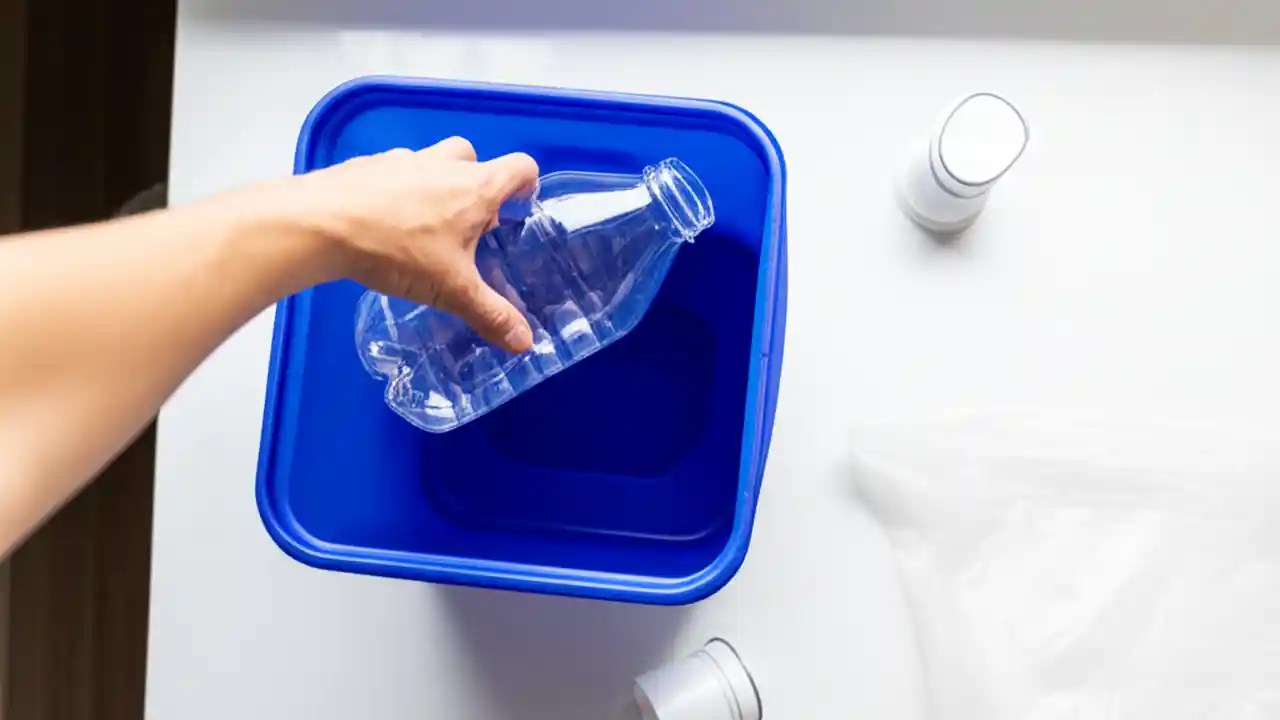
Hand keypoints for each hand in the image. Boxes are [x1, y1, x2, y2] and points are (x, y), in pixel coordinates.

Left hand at [284, 136, 537, 352]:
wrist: (321, 224)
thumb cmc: (399, 251)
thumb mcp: (451, 290)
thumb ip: (490, 314)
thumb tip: (524, 343)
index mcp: (475, 187)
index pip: (520, 167)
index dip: (527, 185)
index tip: (518, 210)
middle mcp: (444, 164)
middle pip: (476, 160)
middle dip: (478, 187)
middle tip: (469, 226)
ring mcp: (403, 160)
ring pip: (434, 162)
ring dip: (438, 186)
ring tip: (425, 226)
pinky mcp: (367, 165)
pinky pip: (395, 173)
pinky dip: (398, 191)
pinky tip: (384, 223)